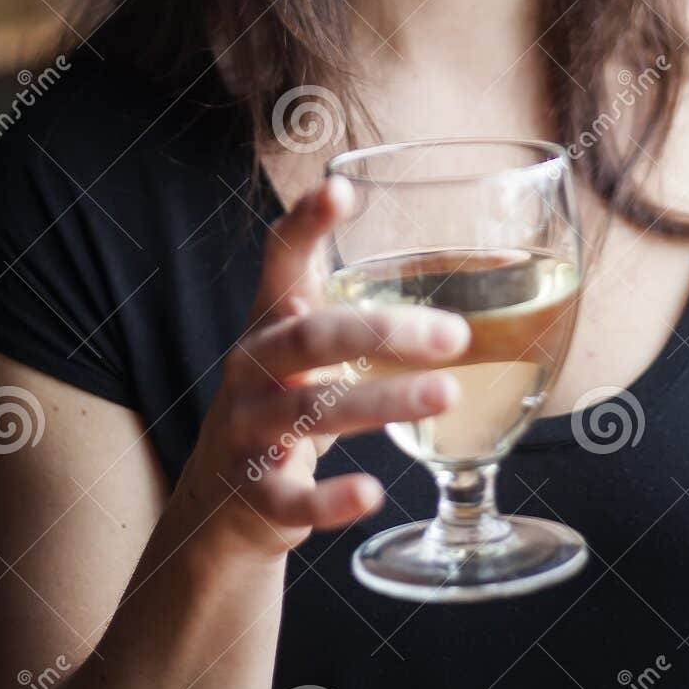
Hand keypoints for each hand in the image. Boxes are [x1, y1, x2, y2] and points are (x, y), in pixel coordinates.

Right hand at [180, 175, 470, 564]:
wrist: (223, 497)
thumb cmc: (288, 401)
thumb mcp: (310, 349)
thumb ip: (358, 305)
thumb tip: (466, 264)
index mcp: (272, 320)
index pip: (281, 259)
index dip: (306, 224)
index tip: (338, 190)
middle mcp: (253, 366)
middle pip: (312, 337)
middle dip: (383, 331)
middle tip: (454, 335)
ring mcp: (247, 429)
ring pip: (311, 411)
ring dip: (384, 401)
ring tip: (445, 395)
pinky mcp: (254, 492)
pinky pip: (292, 497)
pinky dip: (331, 498)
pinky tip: (372, 493)